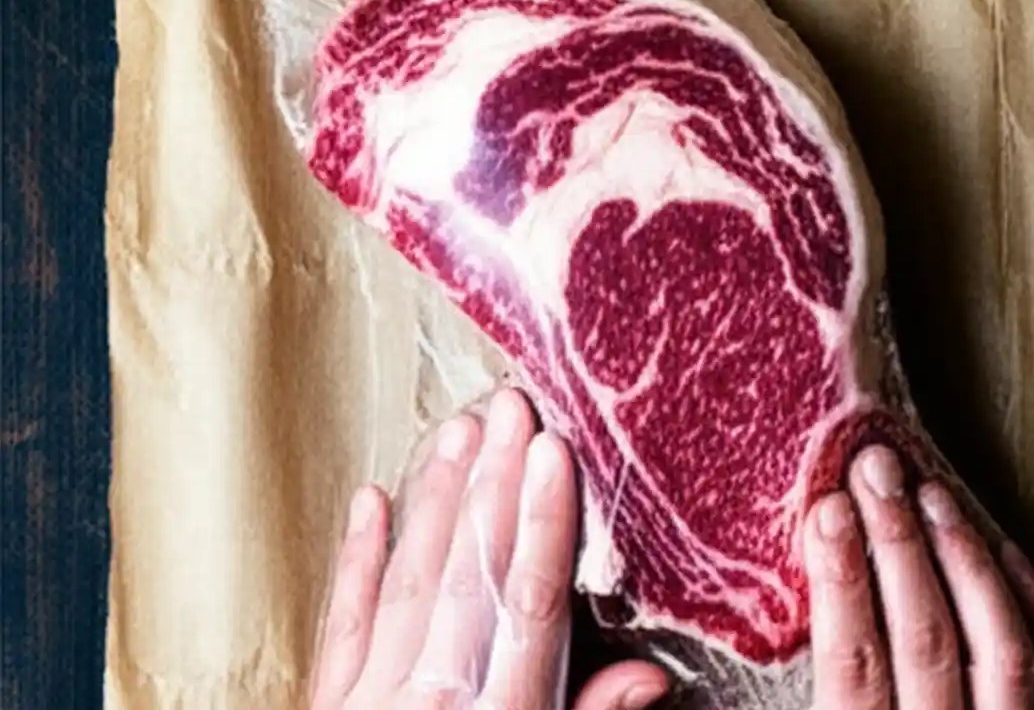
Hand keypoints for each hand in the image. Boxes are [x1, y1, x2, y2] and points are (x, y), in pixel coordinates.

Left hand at [311, 389, 668, 709]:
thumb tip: (649, 678)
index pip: (526, 604)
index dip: (541, 523)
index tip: (552, 454)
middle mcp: (432, 700)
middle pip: (468, 574)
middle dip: (491, 485)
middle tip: (509, 407)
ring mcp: (373, 699)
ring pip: (410, 581)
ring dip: (435, 501)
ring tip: (457, 431)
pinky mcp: (332, 706)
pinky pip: (343, 622)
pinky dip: (357, 559)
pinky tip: (370, 500)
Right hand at [804, 446, 1033, 708]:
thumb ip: (819, 676)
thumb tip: (785, 590)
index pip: (851, 660)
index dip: (839, 579)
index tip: (830, 510)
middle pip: (924, 638)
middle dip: (897, 543)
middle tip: (876, 471)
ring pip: (1000, 647)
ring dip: (963, 560)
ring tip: (932, 494)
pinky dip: (1032, 605)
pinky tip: (1000, 550)